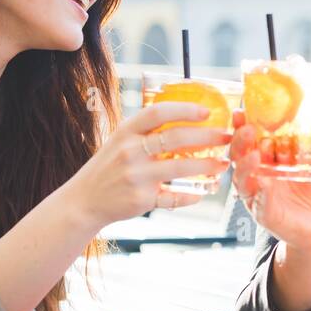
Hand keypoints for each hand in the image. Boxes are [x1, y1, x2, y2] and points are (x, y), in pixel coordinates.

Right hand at [68, 101, 230, 224]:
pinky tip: (202, 193)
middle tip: (227, 137)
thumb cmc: (108, 167)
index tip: (207, 112)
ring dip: (207, 166)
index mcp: (126, 132)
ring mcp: (136, 177)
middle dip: (207, 136)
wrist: (83, 201)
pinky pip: (174, 198)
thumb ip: (146, 131)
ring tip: (223, 164)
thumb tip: (185, 117)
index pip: (158, 112)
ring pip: (181, 168)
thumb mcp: (119, 141)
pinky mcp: (141, 200)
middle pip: (176, 138)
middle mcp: (130, 152)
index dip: (185, 109)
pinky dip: (191, 196)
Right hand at [229, 109, 310, 254]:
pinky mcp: (263, 214)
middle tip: (248, 128)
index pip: (251, 139)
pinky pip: (256, 202)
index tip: (242, 109)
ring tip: (254, 154)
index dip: (244, 125)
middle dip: (241, 141)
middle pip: (241, 155)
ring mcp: (258, 195)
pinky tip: (260, 184)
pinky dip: (257, 192)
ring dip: (245, 166)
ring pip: (242, 179)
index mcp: (269, 161)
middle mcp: (259, 176)